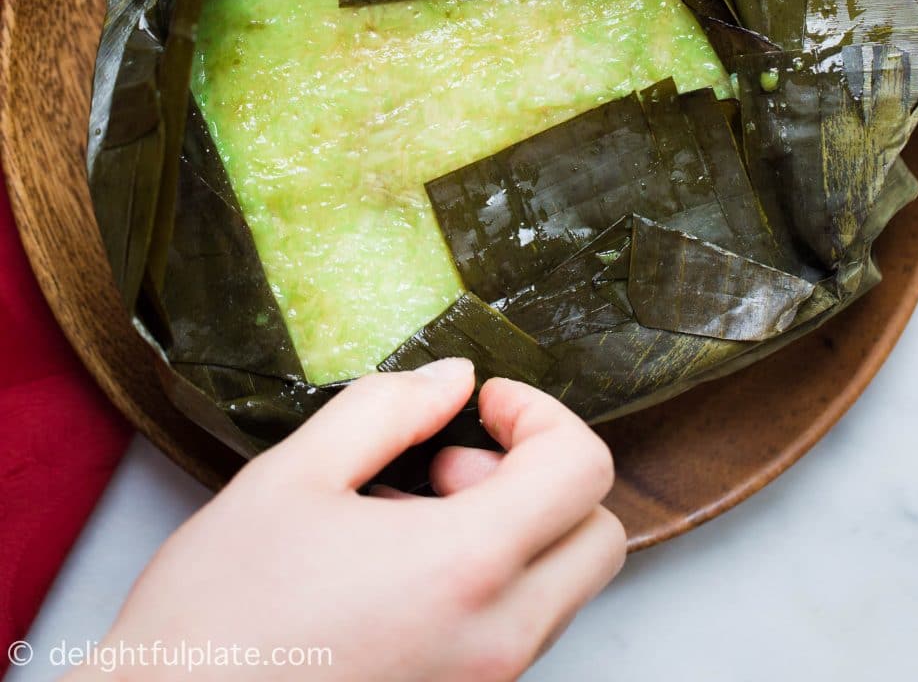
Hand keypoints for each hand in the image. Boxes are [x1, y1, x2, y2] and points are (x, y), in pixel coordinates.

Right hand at [89, 360, 624, 681]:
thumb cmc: (217, 613)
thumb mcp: (293, 475)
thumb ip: (388, 410)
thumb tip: (451, 379)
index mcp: (464, 569)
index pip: (583, 470)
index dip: (540, 413)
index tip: (485, 403)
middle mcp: (494, 640)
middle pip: (597, 538)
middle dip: (544, 478)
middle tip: (454, 461)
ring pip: (559, 590)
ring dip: (512, 531)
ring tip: (406, 515)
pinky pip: (514, 633)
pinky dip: (486, 584)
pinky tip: (396, 570)